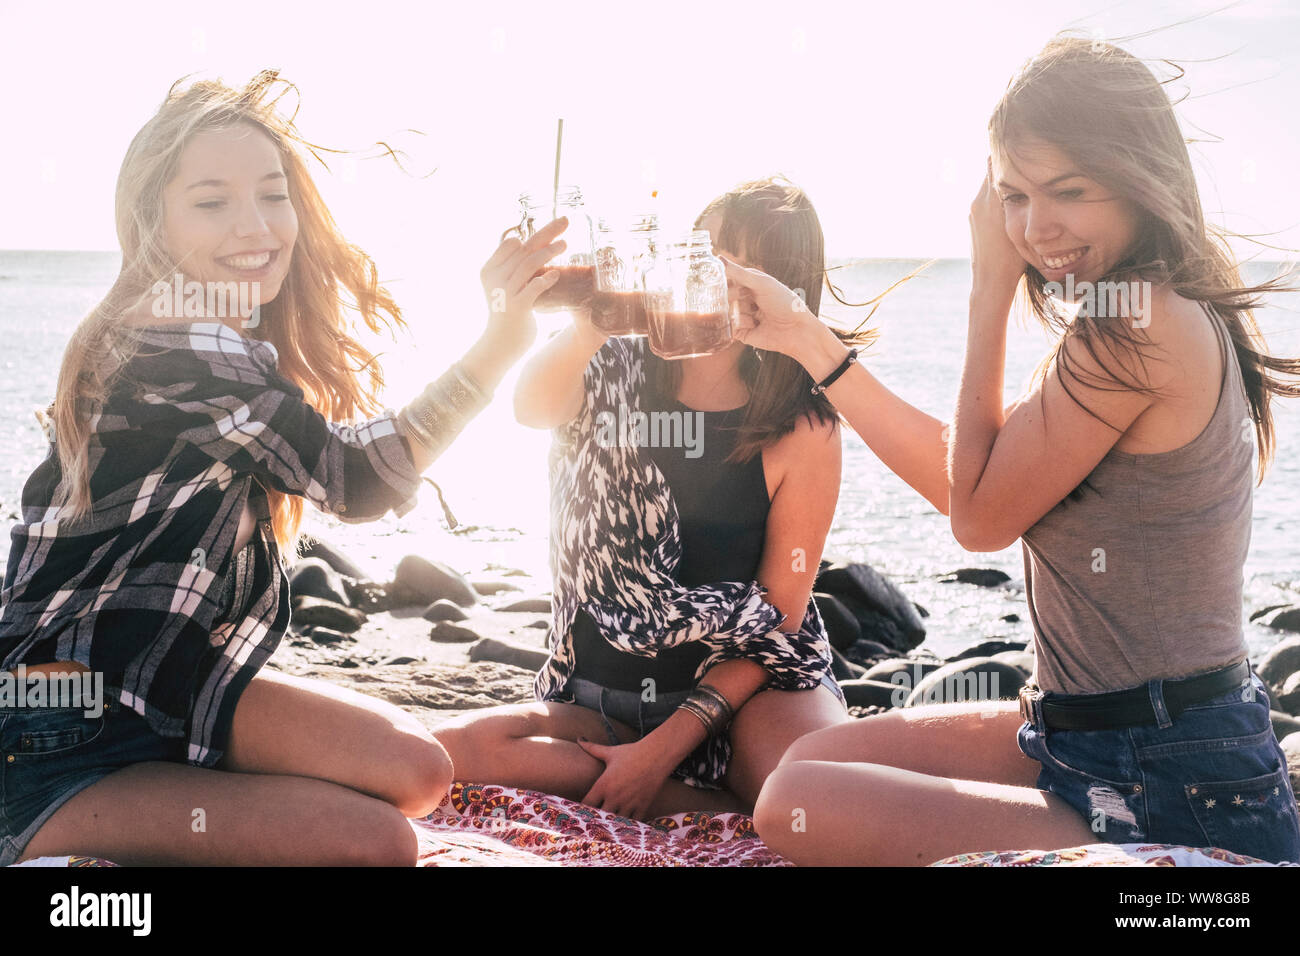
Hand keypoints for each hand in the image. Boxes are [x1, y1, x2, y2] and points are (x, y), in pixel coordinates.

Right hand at [479, 216, 569, 356]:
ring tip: (565, 244)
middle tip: (566, 221)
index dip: (531, 234)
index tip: (553, 229)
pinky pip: (533, 288)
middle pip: (523, 249)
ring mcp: (505, 293)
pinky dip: (546, 279)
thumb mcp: (505, 285)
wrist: (501, 343)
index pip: (510, 244)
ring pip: (528, 265)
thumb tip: (528, 243)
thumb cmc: (508, 312)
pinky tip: (557, 273)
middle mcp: (494, 278)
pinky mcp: (516, 308)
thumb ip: (514, 266)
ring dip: (548, 252)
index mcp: (490, 270)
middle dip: (546, 232)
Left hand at [576, 736, 673, 820]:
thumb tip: (579, 739)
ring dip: (614, 822)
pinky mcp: (642, 806)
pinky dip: (630, 823)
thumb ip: (592, 748)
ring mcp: (629, 803)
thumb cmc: (632, 752)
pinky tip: (628, 819)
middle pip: (599, 817)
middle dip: (598, 818)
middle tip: (598, 817)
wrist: (657, 754)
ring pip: (616, 822)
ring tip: (613, 820)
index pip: (586, 804)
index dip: (583, 809)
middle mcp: (614, 796)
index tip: (585, 808)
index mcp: (603, 785)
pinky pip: (633, 823)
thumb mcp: (610, 752)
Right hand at [717, 255, 822, 359]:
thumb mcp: (762, 284)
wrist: (797, 330)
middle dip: (733, 296)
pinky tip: (755, 325)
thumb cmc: (785, 303)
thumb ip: (739, 273)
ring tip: (757, 314)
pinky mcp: (742, 333)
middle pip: (725, 296)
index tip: (721, 280)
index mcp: (750, 285)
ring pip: (727, 312)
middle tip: (747, 299)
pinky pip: (731, 327)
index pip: (728, 279)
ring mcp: (743, 316)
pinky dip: (741, 324)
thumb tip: (718, 258)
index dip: (723, 280)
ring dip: (741, 311)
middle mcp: (745, 300)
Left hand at [969, 158, 1026, 300]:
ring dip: (1002, 181)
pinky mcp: (971, 219)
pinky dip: (996, 195)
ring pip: (987, 185)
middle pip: (991, 170)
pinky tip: (1010, 201)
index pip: (995, 162)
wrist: (991, 280)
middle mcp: (978, 202)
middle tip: (1024, 157)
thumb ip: (1024, 198)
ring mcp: (972, 211)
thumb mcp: (1024, 224)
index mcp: (992, 200)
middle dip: (1006, 165)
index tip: (1021, 143)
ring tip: (1020, 179)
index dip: (1007, 152)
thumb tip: (1031, 177)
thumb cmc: (1013, 257)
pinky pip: (984, 198)